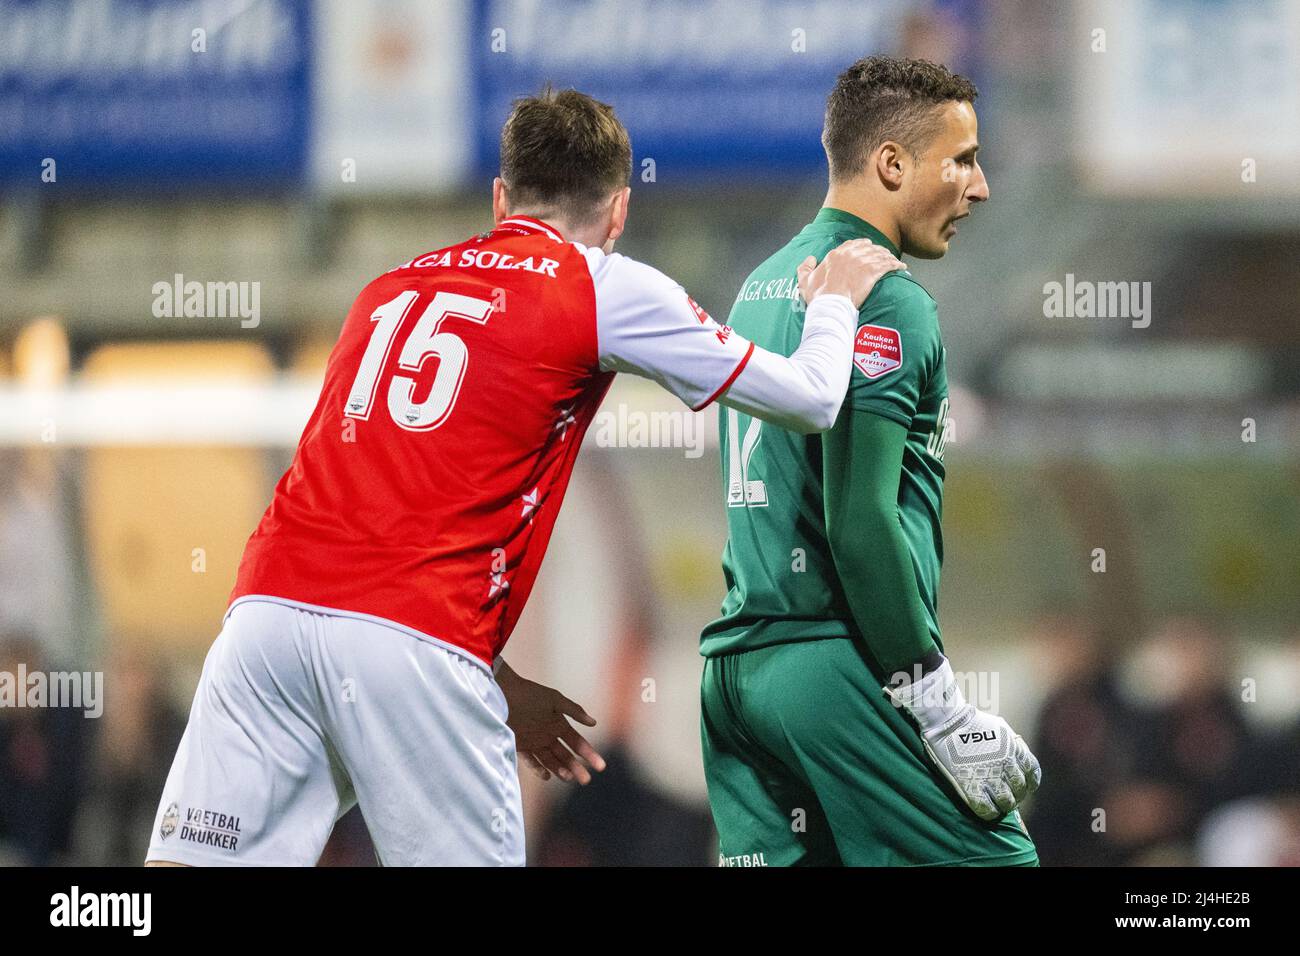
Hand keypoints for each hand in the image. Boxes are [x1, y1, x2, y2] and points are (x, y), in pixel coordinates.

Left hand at [496, 661, 605, 783]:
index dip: (589, 754)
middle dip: (576, 768)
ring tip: (568, 778)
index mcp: (559, 724)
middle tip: (585, 780)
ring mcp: (534, 742)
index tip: (601, 766)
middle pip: (565, 755)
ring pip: (550, 761)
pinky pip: (531, 761)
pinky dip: (538, 769)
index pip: (578, 743)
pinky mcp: (520, 746)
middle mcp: (548, 735)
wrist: (502, 692)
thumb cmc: (530, 693)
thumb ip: (574, 711)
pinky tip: (547, 776)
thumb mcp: (555, 700)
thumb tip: (594, 722)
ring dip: (560, 770)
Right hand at [797, 238, 905, 308]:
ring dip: (889, 257)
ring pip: (880, 254)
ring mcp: (862, 262)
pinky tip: (902, 267)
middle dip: (877, 250)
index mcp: (835, 255)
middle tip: (883, 255)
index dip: (862, 246)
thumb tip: (809, 259)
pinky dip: (896, 265)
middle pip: (869, 247)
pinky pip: (889, 265)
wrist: (830, 306)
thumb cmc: (818, 297)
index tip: (867, 248)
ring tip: (894, 261)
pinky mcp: (873, 272)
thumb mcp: (804, 282)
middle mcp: (850, 255)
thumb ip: (804, 268)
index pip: (852, 244)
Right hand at [884, 657, 1041, 820]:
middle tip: (1008, 796)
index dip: (1030, 783)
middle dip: (1016, 795)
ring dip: (1004, 805)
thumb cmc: (972, 721)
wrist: (948, 721)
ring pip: (1006, 801)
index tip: (1025, 787)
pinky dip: (989, 812)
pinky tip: (987, 810)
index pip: (1032, 772)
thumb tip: (1018, 755)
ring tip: (998, 805)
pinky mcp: (972, 785)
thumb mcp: (1001, 728)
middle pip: (1020, 789)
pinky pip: (986, 808)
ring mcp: (990, 776)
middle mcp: (1007, 764)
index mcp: (1014, 749)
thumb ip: (1012, 744)